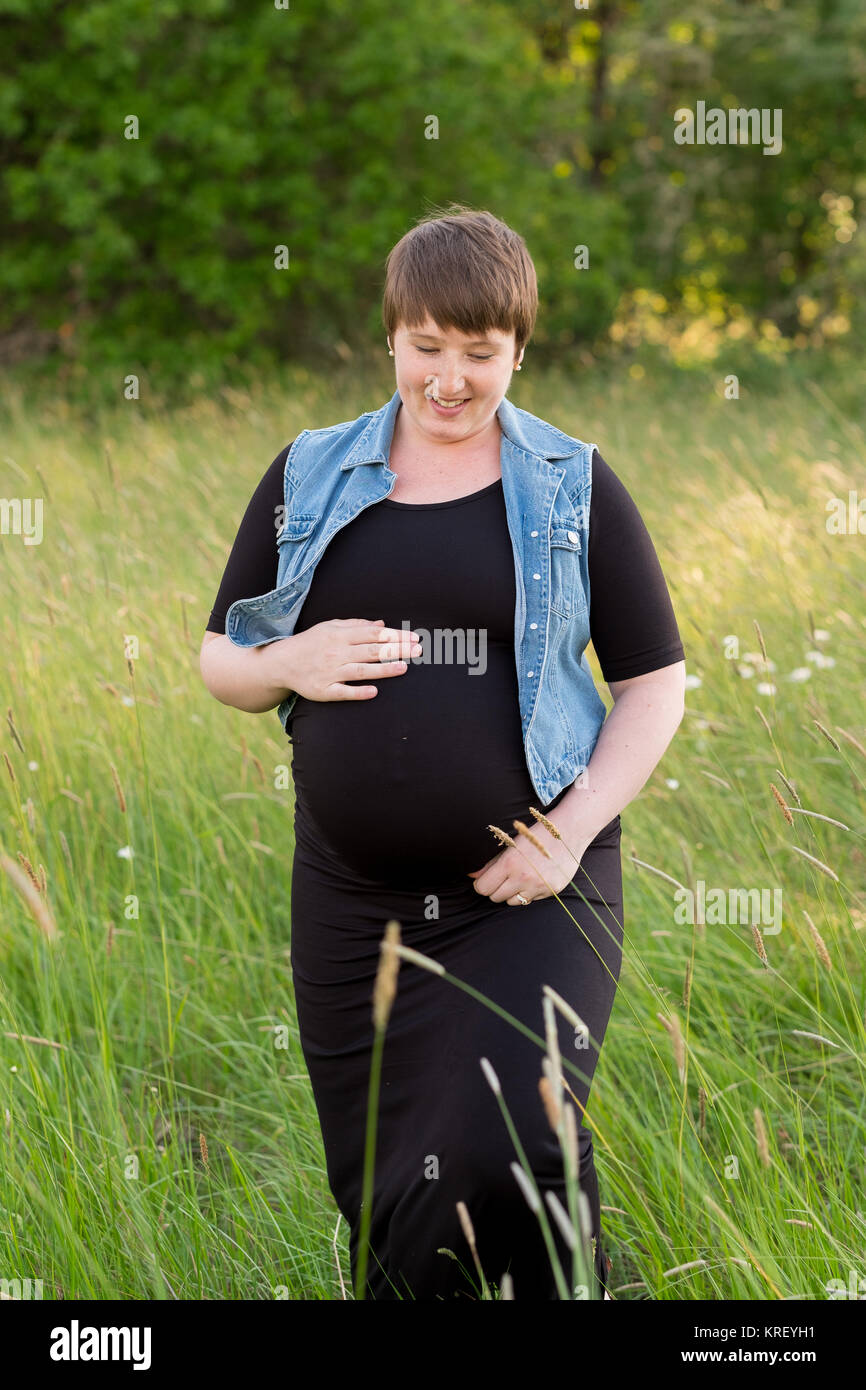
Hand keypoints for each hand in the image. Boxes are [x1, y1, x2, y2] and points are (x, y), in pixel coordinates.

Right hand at [266, 618, 421, 702]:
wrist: (281, 663)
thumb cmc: (310, 643)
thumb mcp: (330, 627)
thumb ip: (356, 625)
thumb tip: (382, 624)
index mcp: (339, 635)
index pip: (373, 634)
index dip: (394, 636)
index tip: (414, 638)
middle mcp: (336, 653)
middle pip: (371, 651)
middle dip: (396, 650)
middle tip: (418, 651)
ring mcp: (330, 672)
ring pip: (361, 671)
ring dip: (383, 670)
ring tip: (404, 668)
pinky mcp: (323, 690)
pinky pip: (343, 692)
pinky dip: (358, 692)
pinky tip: (375, 692)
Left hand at [467, 814, 588, 905]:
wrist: (569, 831)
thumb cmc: (537, 834)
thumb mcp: (511, 844)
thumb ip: (490, 863)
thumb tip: (472, 877)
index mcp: (510, 863)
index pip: (483, 888)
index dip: (482, 884)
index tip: (486, 879)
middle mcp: (524, 877)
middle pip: (496, 897)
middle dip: (496, 888)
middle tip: (504, 877)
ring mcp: (539, 886)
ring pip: (513, 902)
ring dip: (513, 893)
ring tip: (520, 876)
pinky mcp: (552, 891)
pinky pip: (532, 900)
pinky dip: (530, 892)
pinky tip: (536, 876)